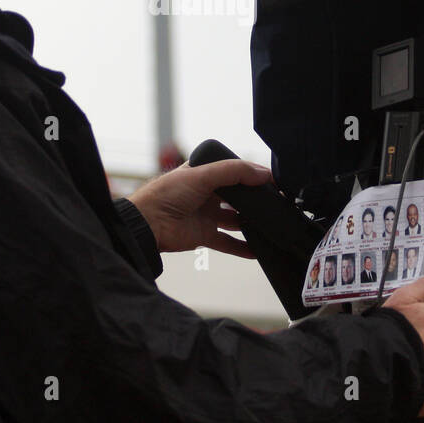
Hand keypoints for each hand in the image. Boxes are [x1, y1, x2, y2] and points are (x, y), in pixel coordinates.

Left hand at [126, 159, 270, 255]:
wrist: (147, 223)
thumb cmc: (166, 193)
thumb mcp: (202, 174)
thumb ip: (234, 171)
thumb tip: (263, 174)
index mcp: (204, 174)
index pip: (234, 172)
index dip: (252, 176)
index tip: (273, 181)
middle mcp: (206, 194)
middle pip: (237, 197)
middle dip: (255, 200)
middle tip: (276, 203)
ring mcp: (206, 215)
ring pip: (235, 220)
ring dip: (251, 223)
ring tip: (271, 224)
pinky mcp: (204, 235)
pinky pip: (228, 243)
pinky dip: (242, 248)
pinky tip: (257, 251)